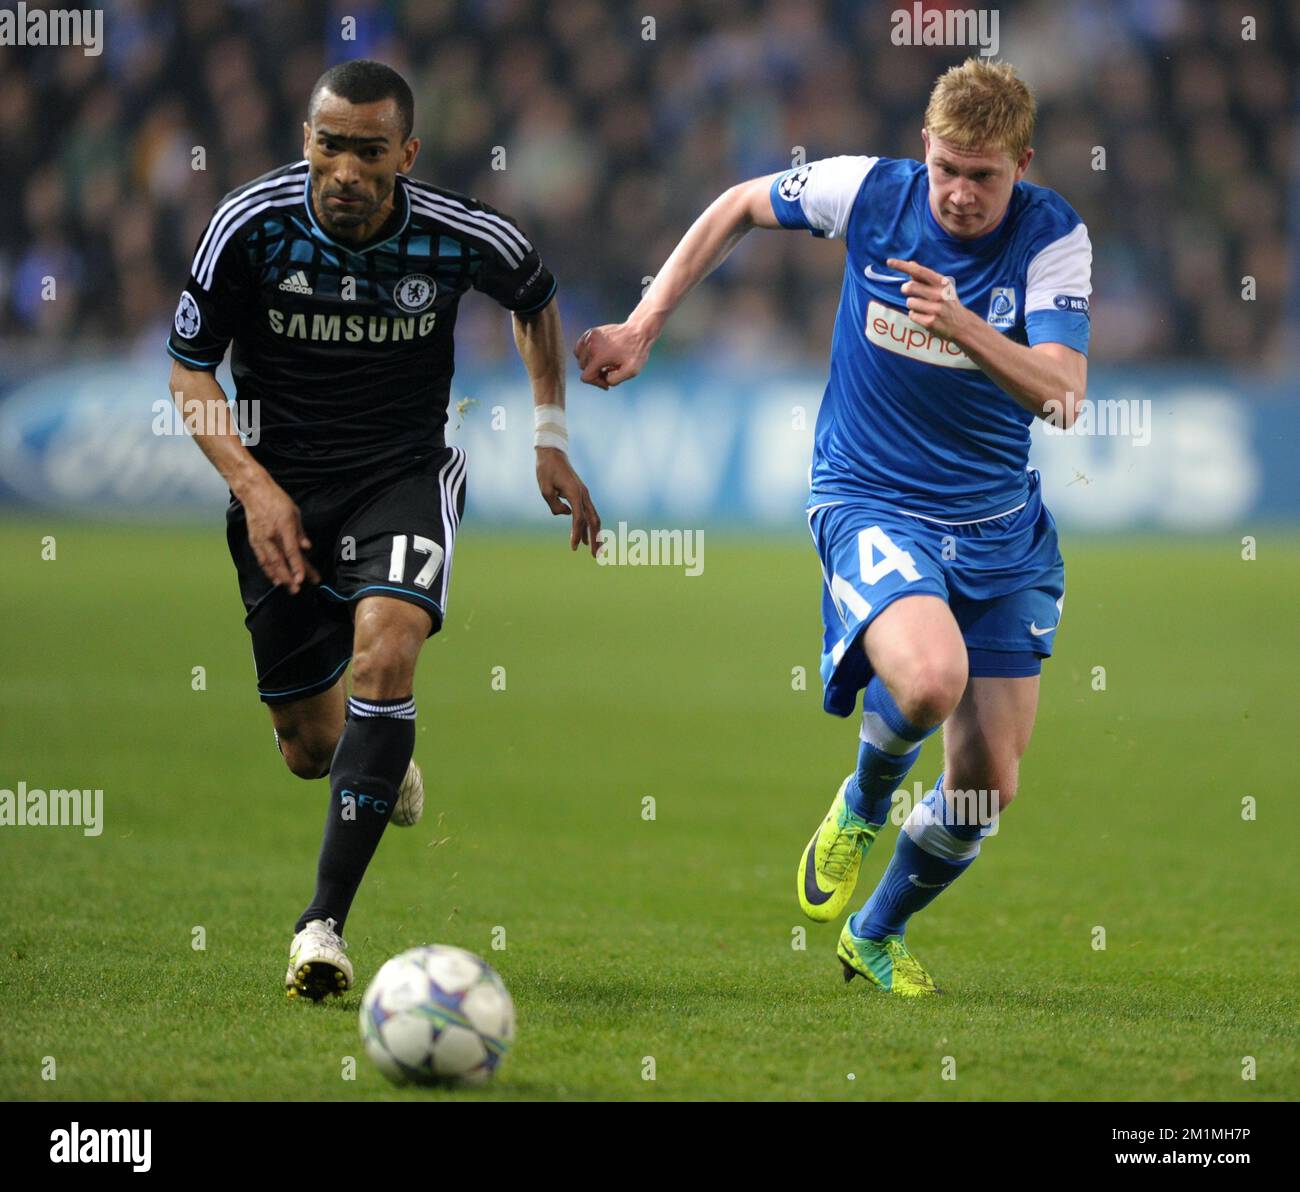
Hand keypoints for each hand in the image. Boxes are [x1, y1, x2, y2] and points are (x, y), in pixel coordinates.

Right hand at [240, 474, 320, 593]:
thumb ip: (300, 533)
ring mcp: (260, 539)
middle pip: (280, 561)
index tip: (302, 579)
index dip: (297, 567)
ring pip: (269, 563)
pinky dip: (268, 570)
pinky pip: (261, 559)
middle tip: (297, 590)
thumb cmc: (277, 500)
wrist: (254, 492)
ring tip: (288, 587)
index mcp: (283, 527)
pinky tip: (274, 578)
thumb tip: (307, 548)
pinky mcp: (254, 540)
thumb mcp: (295, 513)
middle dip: (289, 578)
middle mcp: (271, 535)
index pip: (292, 551)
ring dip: (279, 577)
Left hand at [536, 447, 601, 556]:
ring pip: (594, 518)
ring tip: (596, 551)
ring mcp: (584, 494)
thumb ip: (555, 505)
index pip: (579, 519)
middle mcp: (583, 494)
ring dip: (595, 535)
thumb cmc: (546, 469)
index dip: (577, 535)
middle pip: (593, 521)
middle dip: (596, 540)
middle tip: (595, 557)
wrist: (552, 453)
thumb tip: (565, 514)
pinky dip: (589, 526)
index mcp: (575, 493)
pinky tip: (586, 538)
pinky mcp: (581, 494)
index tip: (574, 548)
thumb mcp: (545, 488)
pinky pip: (588, 513)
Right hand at [573, 322, 652, 388]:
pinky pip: (580, 346)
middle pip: (583, 367)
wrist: (639, 331)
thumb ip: (615, 380)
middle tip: (608, 372)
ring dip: (588, 363)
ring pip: (579, 357)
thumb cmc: (636, 352)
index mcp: (599, 356)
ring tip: (602, 363)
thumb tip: (604, 379)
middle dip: (594, 372)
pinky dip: (585, 353)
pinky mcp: (591, 332)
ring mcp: (590, 336)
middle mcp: (591, 345)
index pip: (586, 377)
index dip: (596, 382)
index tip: (607, 382)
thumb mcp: (631, 371)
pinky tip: (597, 355)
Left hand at [889, 258, 970, 342]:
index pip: (919, 271)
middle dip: (905, 289)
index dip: (902, 266)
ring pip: (909, 302)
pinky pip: (911, 315)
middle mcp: (940, 294)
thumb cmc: (947, 302)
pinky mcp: (930, 322)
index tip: (889, 261)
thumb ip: (925, 277)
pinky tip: (925, 317)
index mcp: (942, 282)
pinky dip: (915, 315)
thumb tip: (911, 264)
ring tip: (924, 307)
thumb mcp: (941, 287)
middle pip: (909, 287)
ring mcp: (935, 309)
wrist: (961, 325)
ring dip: (912, 305)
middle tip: (909, 291)